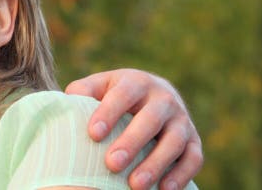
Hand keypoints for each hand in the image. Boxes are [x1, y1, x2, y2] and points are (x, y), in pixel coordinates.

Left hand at [65, 69, 202, 189]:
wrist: (153, 96)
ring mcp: (182, 119)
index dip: (108, 113)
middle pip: (151, 119)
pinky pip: (194, 158)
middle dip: (132, 142)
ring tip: (135, 185)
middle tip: (111, 164)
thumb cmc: (115, 95)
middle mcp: (163, 97)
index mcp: (136, 81)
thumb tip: (67, 102)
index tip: (93, 134)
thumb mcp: (99, 86)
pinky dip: (181, 174)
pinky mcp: (194, 140)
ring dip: (156, 163)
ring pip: (174, 141)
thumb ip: (83, 92)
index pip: (122, 95)